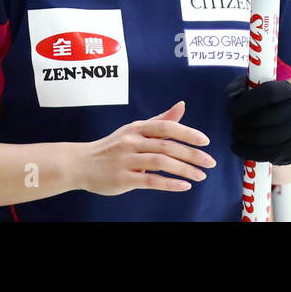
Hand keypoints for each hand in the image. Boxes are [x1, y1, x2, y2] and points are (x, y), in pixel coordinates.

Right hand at [75, 101, 215, 195]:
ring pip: (161, 163)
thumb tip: (182, 106)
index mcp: (137, 128)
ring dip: (184, 170)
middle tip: (210, 162)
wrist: (81, 163)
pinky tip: (184, 186)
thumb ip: (160, 120)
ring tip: (201, 175)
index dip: (187, 133)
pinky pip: (150, 181)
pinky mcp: (123, 178)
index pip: (166, 127)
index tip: (205, 141)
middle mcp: (132, 142)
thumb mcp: (134, 130)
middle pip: (167, 146)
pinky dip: (169, 184)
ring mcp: (127, 160)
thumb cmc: (112, 146)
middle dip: (191, 154)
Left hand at [225, 75, 290, 165]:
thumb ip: (238, 90)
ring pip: (266, 139)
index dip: (247, 103)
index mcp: (289, 91)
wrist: (282, 120)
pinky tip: (240, 148)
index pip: (269, 94)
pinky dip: (250, 153)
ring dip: (244, 139)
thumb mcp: (250, 89)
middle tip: (233, 126)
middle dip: (243, 124)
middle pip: (266, 118)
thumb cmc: (261, 102)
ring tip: (235, 136)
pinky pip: (269, 155)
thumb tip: (232, 100)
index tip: (231, 112)